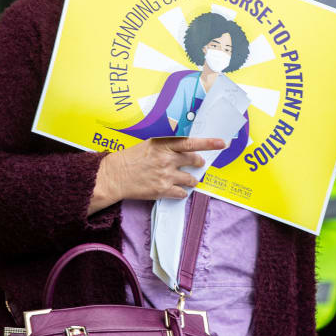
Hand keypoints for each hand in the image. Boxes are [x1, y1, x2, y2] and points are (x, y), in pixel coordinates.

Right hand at [90, 137, 226, 213]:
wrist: (113, 176)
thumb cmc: (129, 159)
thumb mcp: (148, 145)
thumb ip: (166, 146)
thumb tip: (183, 149)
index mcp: (163, 145)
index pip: (191, 142)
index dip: (209, 143)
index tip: (222, 142)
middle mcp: (167, 159)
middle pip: (194, 160)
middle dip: (198, 163)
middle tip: (198, 164)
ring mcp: (165, 175)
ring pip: (190, 179)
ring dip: (191, 180)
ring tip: (187, 180)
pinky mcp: (162, 190)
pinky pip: (181, 193)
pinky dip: (181, 192)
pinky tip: (176, 190)